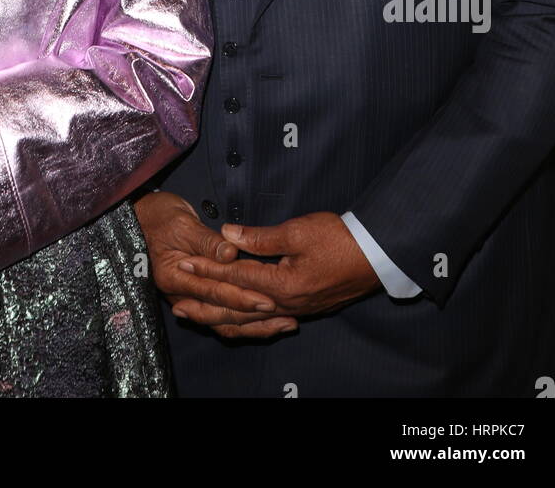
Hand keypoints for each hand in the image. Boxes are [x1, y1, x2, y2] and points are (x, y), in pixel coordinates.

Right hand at [134, 190, 297, 338]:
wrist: (144, 219)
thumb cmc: (161, 216)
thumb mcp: (183, 223)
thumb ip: (207, 241)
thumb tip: (231, 253)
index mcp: (173, 276)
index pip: (213, 291)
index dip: (240, 295)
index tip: (267, 299)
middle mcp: (179, 294)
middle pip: (220, 313)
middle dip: (254, 317)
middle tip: (284, 318)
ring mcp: (188, 297)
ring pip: (222, 321)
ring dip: (253, 325)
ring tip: (283, 324)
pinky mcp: (197, 295)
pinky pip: (221, 314)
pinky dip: (243, 320)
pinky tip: (266, 321)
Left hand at [176, 211, 381, 324]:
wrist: (376, 255)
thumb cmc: (339, 239)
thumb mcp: (298, 231)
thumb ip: (259, 237)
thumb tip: (227, 234)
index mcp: (281, 285)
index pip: (235, 276)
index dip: (208, 268)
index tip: (186, 263)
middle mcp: (285, 304)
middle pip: (237, 308)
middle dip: (206, 305)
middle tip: (178, 304)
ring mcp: (295, 310)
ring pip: (251, 321)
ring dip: (222, 317)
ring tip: (198, 316)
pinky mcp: (304, 309)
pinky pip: (267, 322)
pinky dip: (247, 323)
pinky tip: (238, 322)